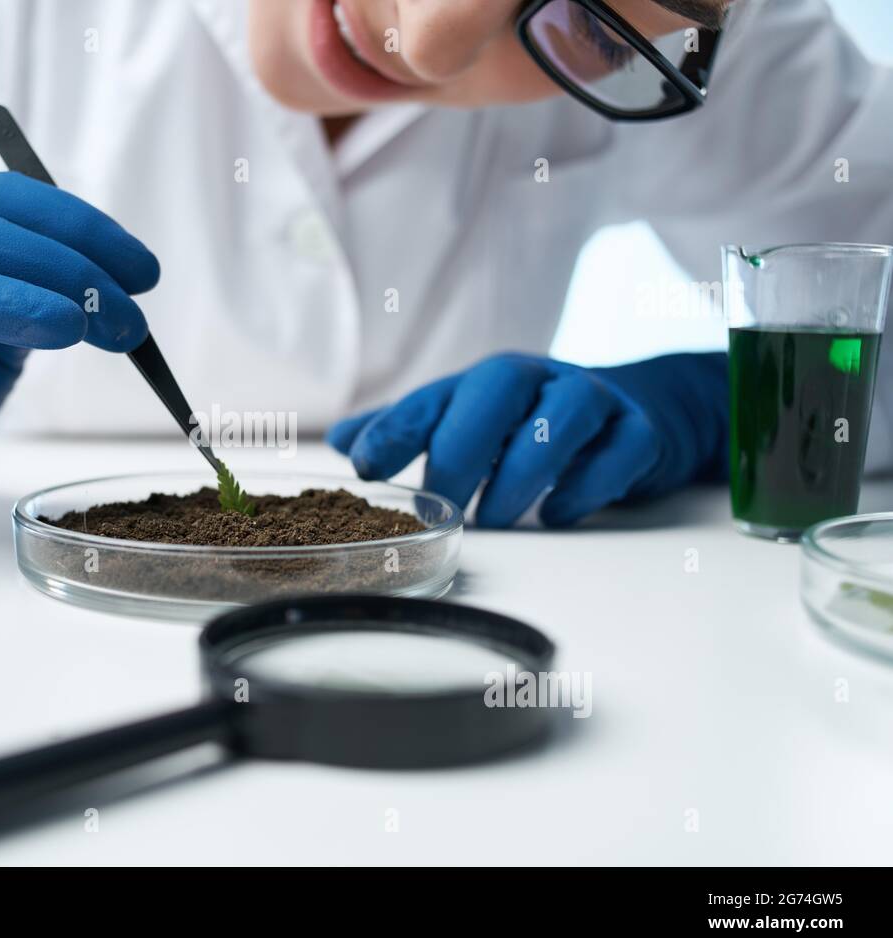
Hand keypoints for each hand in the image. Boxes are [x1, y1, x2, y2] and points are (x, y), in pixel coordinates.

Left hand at [327, 352, 727, 527]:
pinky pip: (619, 451)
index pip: (433, 398)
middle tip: (440, 501)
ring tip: (494, 517)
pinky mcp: (638, 432)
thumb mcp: (468, 421)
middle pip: (495, 391)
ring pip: (562, 416)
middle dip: (461, 446)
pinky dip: (586, 485)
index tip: (364, 465)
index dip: (395, 428)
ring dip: (523, 469)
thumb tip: (340, 441)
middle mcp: (535, 381)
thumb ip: (408, 432)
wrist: (636, 410)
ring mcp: (591, 401)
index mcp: (483, 382)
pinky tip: (556, 515)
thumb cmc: (532, 422)